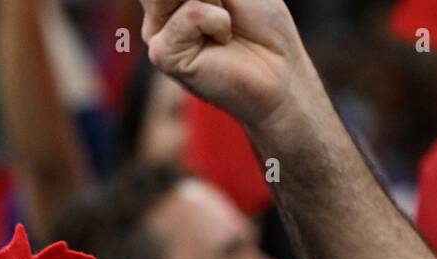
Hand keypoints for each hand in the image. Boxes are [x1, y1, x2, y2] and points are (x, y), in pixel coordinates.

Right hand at [138, 0, 315, 133]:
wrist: (280, 72)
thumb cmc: (262, 27)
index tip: (224, 2)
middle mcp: (157, 14)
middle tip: (227, 6)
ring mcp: (157, 35)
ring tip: (226, 22)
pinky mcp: (163, 55)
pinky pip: (191, 12)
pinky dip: (218, 20)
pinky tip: (223, 41)